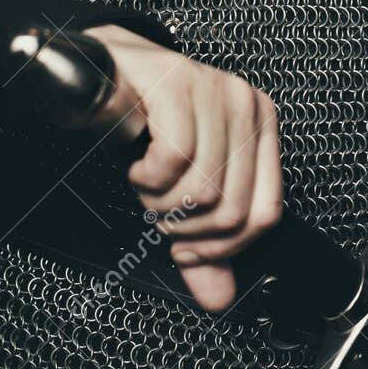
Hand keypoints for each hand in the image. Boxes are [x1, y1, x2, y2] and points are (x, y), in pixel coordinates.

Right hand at [79, 26, 282, 313]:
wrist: (102, 70)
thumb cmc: (145, 125)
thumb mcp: (181, 189)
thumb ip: (203, 242)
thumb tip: (219, 298)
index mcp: (260, 128)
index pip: (265, 213)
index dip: (224, 247)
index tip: (189, 249)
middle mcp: (245, 105)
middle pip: (232, 209)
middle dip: (185, 228)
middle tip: (160, 212)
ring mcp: (214, 90)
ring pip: (203, 190)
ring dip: (161, 202)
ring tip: (147, 182)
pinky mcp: (177, 83)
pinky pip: (173, 160)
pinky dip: (146, 176)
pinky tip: (137, 162)